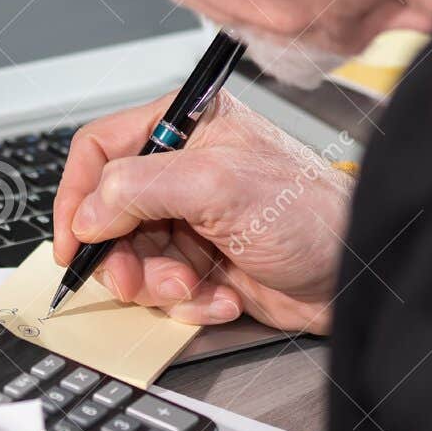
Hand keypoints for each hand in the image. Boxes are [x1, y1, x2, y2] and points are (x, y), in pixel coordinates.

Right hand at [53, 91, 353, 334]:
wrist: (357, 277)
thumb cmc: (313, 216)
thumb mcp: (218, 187)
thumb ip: (140, 188)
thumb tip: (88, 213)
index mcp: (185, 129)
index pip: (99, 151)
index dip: (77, 197)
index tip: (73, 241)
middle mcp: (182, 171)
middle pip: (106, 214)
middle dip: (120, 255)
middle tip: (135, 280)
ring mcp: (189, 219)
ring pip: (129, 258)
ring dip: (157, 283)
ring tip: (194, 285)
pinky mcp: (200, 262)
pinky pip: (160, 287)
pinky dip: (185, 301)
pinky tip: (222, 296)